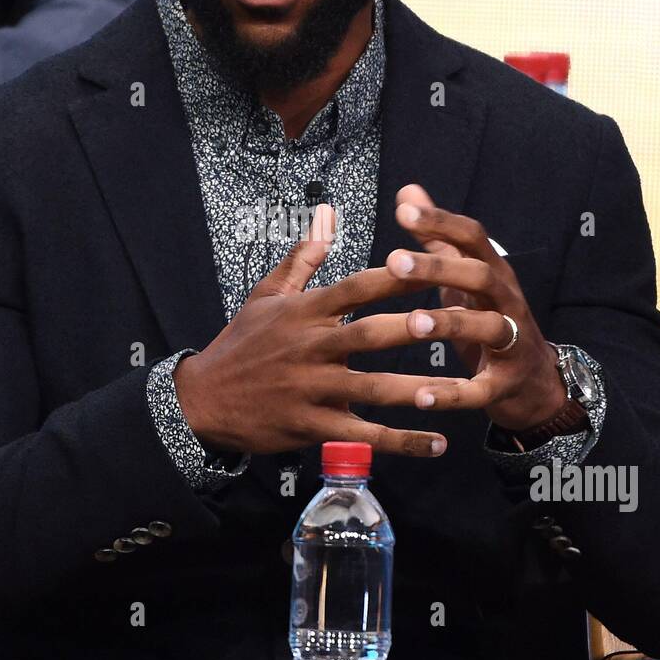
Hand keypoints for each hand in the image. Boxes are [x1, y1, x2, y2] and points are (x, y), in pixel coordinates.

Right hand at [173, 204, 450, 457]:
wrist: (202, 400)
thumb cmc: (241, 344)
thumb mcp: (266, 294)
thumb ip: (303, 258)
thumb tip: (328, 216)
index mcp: (304, 312)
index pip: (354, 288)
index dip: (392, 278)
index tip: (430, 267)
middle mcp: (310, 349)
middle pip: (366, 336)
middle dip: (406, 330)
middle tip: (447, 323)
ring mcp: (312, 390)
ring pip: (371, 390)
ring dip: (416, 392)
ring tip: (456, 393)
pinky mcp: (312, 427)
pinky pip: (364, 436)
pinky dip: (402, 442)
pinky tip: (437, 443)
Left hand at [384, 183, 567, 432]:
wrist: (536, 383)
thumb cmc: (490, 320)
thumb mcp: (467, 278)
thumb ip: (438, 238)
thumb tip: (408, 192)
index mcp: (493, 273)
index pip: (473, 237)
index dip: (442, 222)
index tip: (404, 212)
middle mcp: (507, 302)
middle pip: (480, 276)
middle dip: (439, 268)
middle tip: (394, 262)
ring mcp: (512, 343)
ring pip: (488, 328)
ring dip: (450, 324)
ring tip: (413, 323)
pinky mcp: (507, 384)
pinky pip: (481, 391)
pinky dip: (453, 395)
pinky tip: (421, 396)